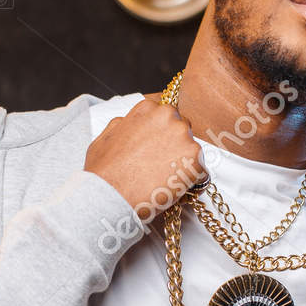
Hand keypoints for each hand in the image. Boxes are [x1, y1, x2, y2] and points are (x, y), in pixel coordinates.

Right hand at [84, 92, 207, 215]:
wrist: (110, 197)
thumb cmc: (104, 172)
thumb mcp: (105, 137)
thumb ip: (124, 124)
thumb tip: (131, 124)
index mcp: (148, 109)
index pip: (165, 115)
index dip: (161, 134)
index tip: (156, 147)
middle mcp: (168, 117)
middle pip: (182, 129)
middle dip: (175, 145)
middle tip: (161, 165)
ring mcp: (184, 137)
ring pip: (192, 149)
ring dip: (183, 163)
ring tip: (165, 179)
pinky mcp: (195, 159)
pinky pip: (201, 171)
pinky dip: (192, 181)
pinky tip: (174, 188)